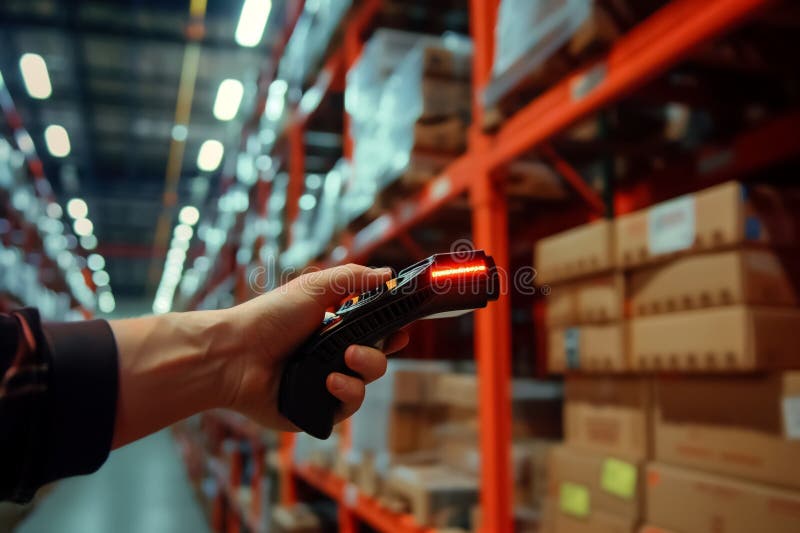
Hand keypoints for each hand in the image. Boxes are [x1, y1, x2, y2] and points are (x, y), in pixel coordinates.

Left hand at [223, 263, 408, 430]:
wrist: (234, 355)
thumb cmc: (269, 317)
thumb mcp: (314, 287)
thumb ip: (353, 278)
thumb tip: (388, 272)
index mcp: (332, 329)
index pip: (373, 333)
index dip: (391, 333)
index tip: (401, 330)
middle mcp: (330, 358)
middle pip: (376, 360)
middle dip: (378, 354)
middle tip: (358, 347)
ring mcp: (323, 385)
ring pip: (365, 384)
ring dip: (363, 371)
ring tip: (343, 362)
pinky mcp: (316, 410)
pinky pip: (347, 408)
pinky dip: (346, 394)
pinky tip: (330, 383)